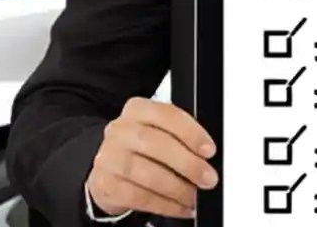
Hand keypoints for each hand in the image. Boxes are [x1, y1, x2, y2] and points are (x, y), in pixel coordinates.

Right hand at [86, 97, 218, 218]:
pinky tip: (181, 207)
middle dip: (186, 162)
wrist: (111, 171)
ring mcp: (110, 157)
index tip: (209, 150)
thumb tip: (207, 157)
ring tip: (194, 196)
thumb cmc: (143, 151)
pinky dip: (165, 205)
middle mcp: (120, 130)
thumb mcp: (160, 133)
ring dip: (176, 187)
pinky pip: (140, 197)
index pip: (165, 114)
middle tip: (207, 177)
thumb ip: (181, 138)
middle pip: (153, 142)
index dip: (190, 132)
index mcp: (137, 110)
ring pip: (145, 172)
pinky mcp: (107, 184)